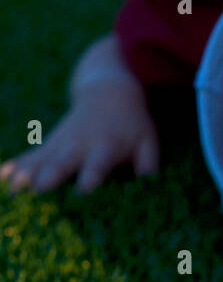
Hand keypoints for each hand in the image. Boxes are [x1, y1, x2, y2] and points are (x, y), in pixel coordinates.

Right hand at [0, 75, 158, 195]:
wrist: (108, 90)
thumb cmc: (131, 123)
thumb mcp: (148, 139)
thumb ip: (148, 164)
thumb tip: (150, 191)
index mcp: (106, 146)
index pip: (99, 163)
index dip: (92, 176)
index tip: (83, 190)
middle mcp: (79, 145)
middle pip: (63, 161)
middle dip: (51, 175)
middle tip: (38, 189)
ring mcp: (61, 144)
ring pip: (41, 159)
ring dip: (26, 173)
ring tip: (13, 189)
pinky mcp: (50, 144)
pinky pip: (30, 155)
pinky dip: (15, 166)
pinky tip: (1, 177)